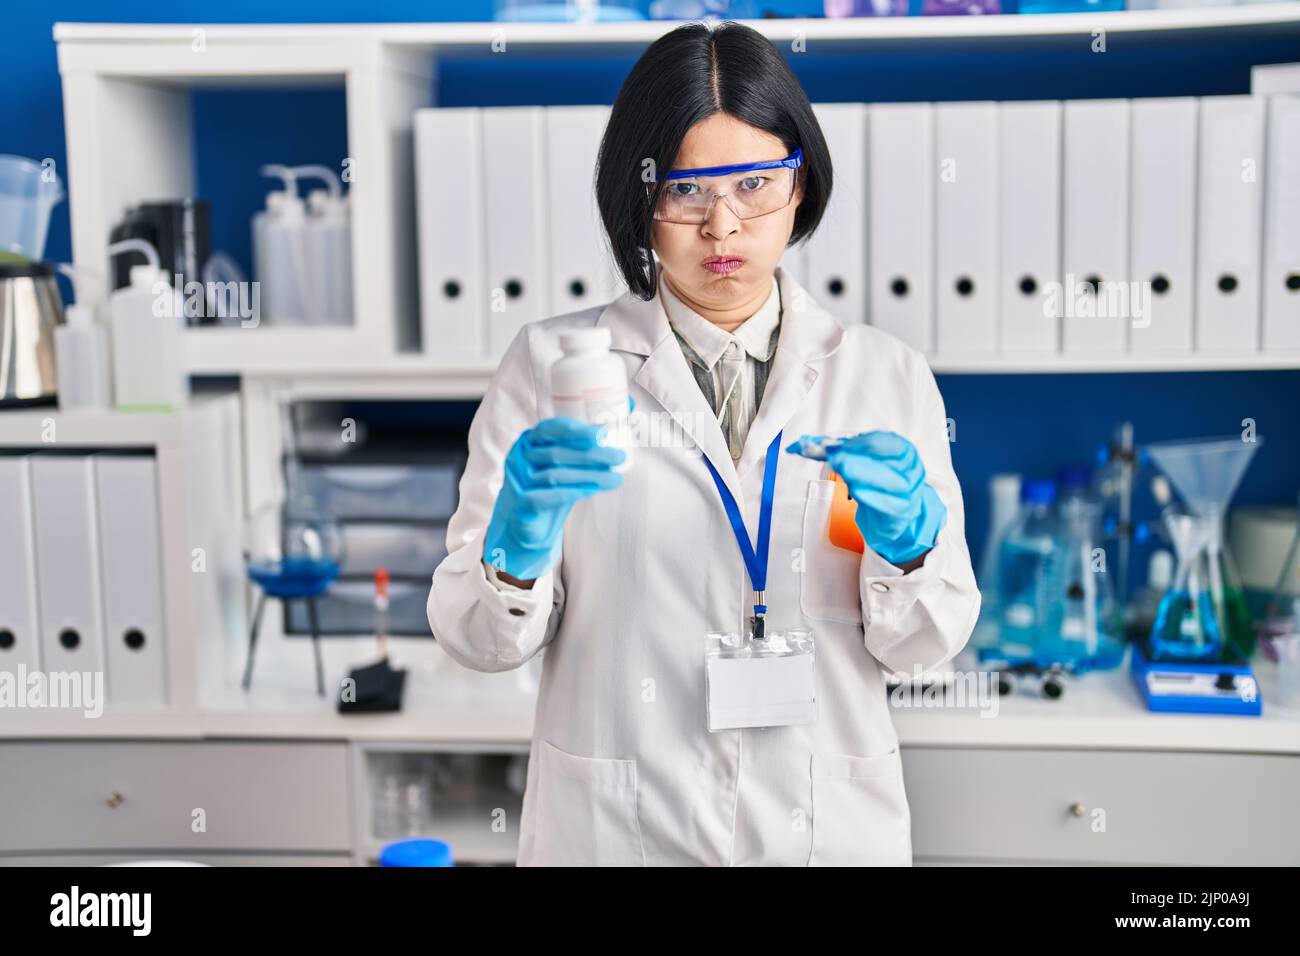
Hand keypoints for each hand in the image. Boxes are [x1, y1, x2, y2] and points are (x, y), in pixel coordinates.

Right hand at [484, 416, 625, 580]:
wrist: (529, 522)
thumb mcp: (566, 462)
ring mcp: (517, 481)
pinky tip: (590, 491)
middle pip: (556, 454)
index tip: (602, 434)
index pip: (550, 429)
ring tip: (615, 478)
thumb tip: (624, 412)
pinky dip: (568, 493)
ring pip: (554, 476)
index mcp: (530, 441)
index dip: (575, 430)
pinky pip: (542, 498)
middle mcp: (519, 457)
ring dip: (588, 476)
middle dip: (592, 455)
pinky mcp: (520, 505)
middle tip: (619, 457)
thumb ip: (587, 443)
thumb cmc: (551, 485)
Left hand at [786, 430, 945, 566]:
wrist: (891, 514)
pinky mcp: (901, 513)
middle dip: (861, 458)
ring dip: (865, 475)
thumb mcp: (861, 464)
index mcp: (902, 452)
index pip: (888, 442)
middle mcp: (910, 470)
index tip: (841, 444)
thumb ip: (839, 453)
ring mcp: (908, 493)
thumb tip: (807, 446)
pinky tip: (857, 492)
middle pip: (889, 461)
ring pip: (891, 482)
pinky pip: (889, 505)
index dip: (865, 442)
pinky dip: (872, 498)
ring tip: (844, 471)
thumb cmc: (876, 484)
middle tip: (836, 457)